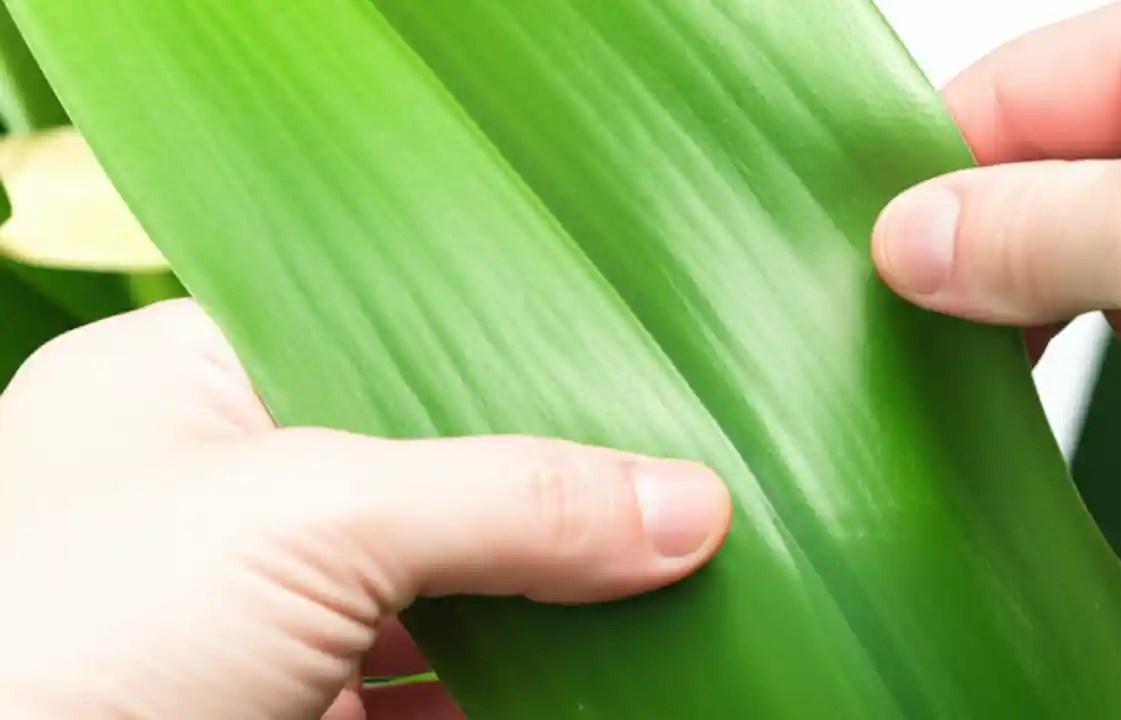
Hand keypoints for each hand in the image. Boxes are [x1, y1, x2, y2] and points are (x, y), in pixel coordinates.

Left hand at [0, 299, 731, 718]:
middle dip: (548, 490)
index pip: (388, 334)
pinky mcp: (297, 713)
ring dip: (552, 601)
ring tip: (676, 570)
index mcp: (193, 385)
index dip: (509, 352)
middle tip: (677, 481)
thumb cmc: (68, 634)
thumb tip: (691, 507)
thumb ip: (508, 500)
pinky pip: (439, 689)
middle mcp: (229, 493)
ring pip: (446, 590)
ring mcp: (261, 614)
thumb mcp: (309, 520)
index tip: (629, 371)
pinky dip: (519, 691)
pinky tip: (608, 672)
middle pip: (434, 471)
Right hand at [872, 0, 1120, 397]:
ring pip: (1097, 244)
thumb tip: (911, 241)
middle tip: (923, 315)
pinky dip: (1106, 337)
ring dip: (1041, 301)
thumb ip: (1032, 229)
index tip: (880, 247)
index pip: (1021, 85)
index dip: (938, 163)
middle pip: (1051, 169)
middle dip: (987, 242)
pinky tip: (1082, 373)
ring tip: (991, 360)